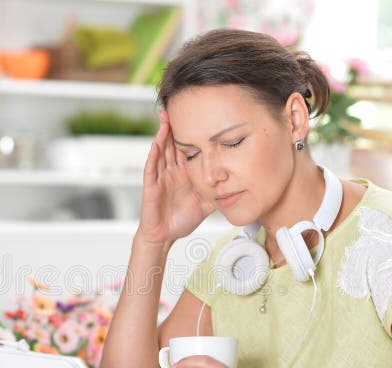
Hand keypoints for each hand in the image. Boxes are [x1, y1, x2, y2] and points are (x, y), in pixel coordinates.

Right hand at [137, 110, 214, 245]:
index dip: (191, 133)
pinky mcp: (152, 186)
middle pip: (173, 144)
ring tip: (166, 118)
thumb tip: (240, 184)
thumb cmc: (182, 219)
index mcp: (185, 173)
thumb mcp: (206, 203)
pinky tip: (156, 143)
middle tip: (178, 106)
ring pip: (161, 151)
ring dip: (162, 135)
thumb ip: (220, 191)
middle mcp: (172, 171)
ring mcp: (161, 177)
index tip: (199, 116)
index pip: (188, 148)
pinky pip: (152, 169)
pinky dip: (153, 156)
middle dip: (175, 126)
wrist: (165, 236)